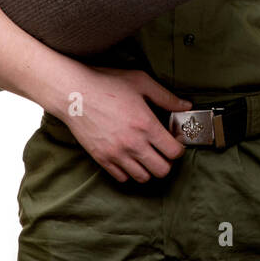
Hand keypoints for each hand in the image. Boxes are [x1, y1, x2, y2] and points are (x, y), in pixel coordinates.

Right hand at [59, 66, 192, 183]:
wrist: (74, 92)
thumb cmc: (107, 83)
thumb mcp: (142, 82)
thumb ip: (166, 97)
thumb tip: (186, 106)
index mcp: (146, 125)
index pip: (174, 152)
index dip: (178, 147)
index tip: (174, 140)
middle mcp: (133, 144)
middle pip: (162, 170)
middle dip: (167, 161)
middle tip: (162, 150)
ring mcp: (116, 154)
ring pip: (143, 177)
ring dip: (148, 168)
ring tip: (146, 155)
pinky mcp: (101, 158)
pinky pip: (121, 178)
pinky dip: (129, 172)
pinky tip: (129, 158)